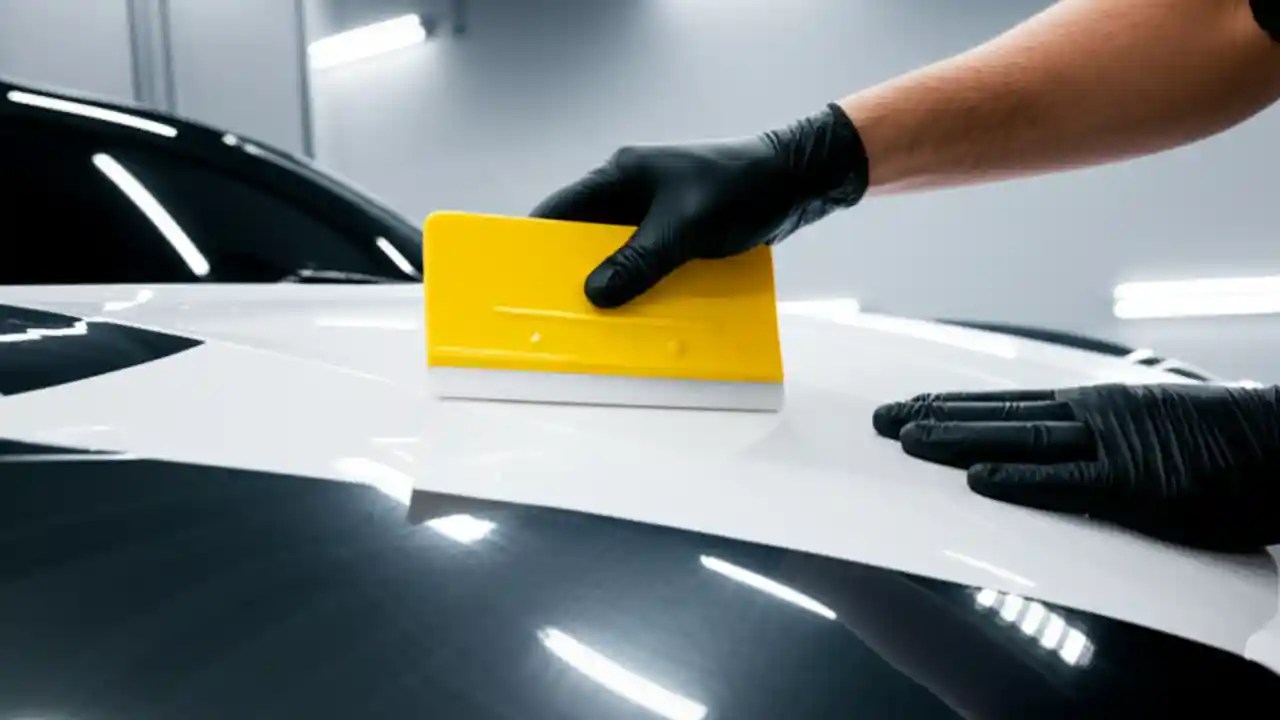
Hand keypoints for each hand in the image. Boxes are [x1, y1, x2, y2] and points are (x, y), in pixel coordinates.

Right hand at [531, 104, 868, 307]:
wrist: (796, 182)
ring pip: (618, 254)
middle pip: (586, 238)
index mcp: (620, 176)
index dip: (535, 242)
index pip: (560, 210)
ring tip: (597, 321)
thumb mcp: (685, 228)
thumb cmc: (741, 189)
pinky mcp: (678, 233)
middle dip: (574, 272)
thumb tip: (595, 294)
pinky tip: (641, 313)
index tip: (517, 277)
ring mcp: (655, 214)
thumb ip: (639, 260)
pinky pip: (647, 262)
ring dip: (612, 283)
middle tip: (558, 311)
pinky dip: (642, 284)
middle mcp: (631, 193)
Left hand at [873, 383, 1279, 550]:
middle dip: (933, 418)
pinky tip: (978, 478)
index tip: (905, 406)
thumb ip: (1099, 428)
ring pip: (1018, 439)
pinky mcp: (1135, 484)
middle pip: (995, 414)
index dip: (949, 404)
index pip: (1003, 401)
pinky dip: (1021, 479)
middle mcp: (1090, 415)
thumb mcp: (1147, 422)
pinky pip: (1067, 483)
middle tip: (878, 421)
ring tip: (906, 441)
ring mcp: (1111, 446)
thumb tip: (1063, 428)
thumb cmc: (1218, 439)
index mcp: (1090, 404)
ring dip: (958, 439)